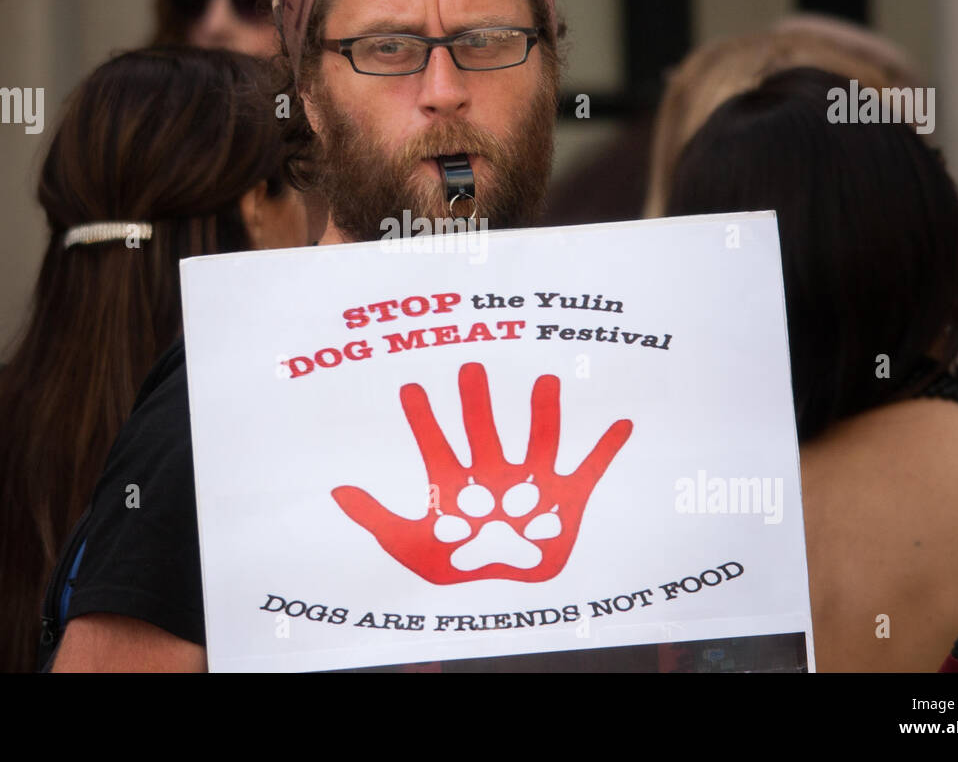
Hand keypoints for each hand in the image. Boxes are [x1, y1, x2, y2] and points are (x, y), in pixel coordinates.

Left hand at [333, 362, 632, 582]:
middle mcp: (495, 473)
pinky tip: (621, 423)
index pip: (435, 444)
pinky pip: (590, 469)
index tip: (409, 387)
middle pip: (484, 431)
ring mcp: (533, 484)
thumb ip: (377, 519)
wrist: (504, 590)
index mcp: (457, 483)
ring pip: (539, 439)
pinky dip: (606, 449)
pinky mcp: (566, 499)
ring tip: (545, 381)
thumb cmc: (456, 561)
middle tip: (470, 368)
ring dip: (543, 413)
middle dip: (477, 403)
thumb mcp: (409, 545)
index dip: (421, 419)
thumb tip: (335, 492)